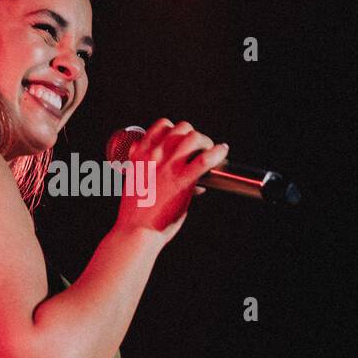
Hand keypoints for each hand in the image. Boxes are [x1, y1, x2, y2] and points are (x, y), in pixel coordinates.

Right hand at [112, 119, 228, 246]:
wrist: (136, 230)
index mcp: (141, 155)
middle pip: (181, 128)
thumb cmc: (135, 214)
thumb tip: (166, 171)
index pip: (161, 126)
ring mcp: (168, 167)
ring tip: (211, 151)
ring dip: (205, 142)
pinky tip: (222, 152)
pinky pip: (205, 159)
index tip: (182, 140)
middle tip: (200, 148)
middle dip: (193, 135)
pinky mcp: (182, 181)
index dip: (176, 130)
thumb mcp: (135, 184)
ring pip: (193, 137)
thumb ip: (147, 171)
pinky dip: (218, 152)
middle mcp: (154, 156)